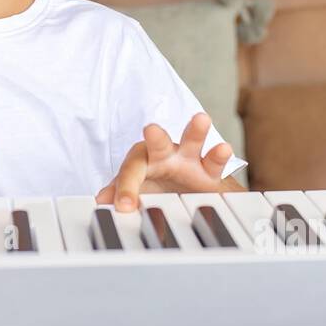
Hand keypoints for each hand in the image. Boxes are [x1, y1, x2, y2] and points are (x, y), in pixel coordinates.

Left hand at [96, 112, 245, 211]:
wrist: (182, 195)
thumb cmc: (152, 187)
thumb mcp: (134, 191)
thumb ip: (119, 192)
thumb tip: (102, 201)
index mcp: (142, 160)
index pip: (132, 170)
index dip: (127, 187)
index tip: (125, 206)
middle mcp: (165, 154)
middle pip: (159, 143)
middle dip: (156, 137)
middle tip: (151, 130)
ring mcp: (189, 159)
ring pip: (193, 141)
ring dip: (196, 131)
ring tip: (201, 119)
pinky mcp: (209, 170)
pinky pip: (214, 161)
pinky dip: (219, 155)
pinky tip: (223, 148)